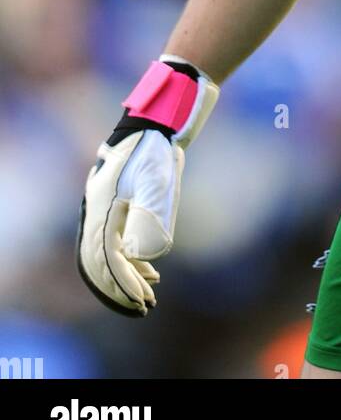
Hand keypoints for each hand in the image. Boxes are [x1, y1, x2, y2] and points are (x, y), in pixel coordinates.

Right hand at [77, 57, 218, 315]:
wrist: (163, 112)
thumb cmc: (158, 144)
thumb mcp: (156, 181)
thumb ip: (147, 218)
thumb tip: (141, 258)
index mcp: (101, 207)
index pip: (102, 259)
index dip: (119, 286)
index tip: (141, 304)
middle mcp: (100, 208)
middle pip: (99, 260)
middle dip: (119, 287)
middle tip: (143, 307)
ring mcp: (111, 202)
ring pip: (109, 250)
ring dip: (127, 275)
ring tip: (150, 293)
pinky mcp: (125, 198)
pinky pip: (119, 237)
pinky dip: (133, 258)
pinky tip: (152, 270)